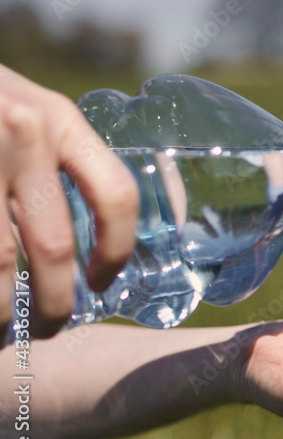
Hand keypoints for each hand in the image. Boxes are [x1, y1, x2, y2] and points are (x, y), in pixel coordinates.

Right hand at [0, 66, 138, 336]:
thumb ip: (52, 156)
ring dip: (0, 311)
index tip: (103, 282)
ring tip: (1, 331)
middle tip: (50, 327)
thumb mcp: (21, 107)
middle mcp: (24, 135)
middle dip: (54, 302)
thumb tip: (76, 240)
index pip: (114, 195)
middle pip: (54, 246)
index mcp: (58, 120)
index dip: (115, 250)